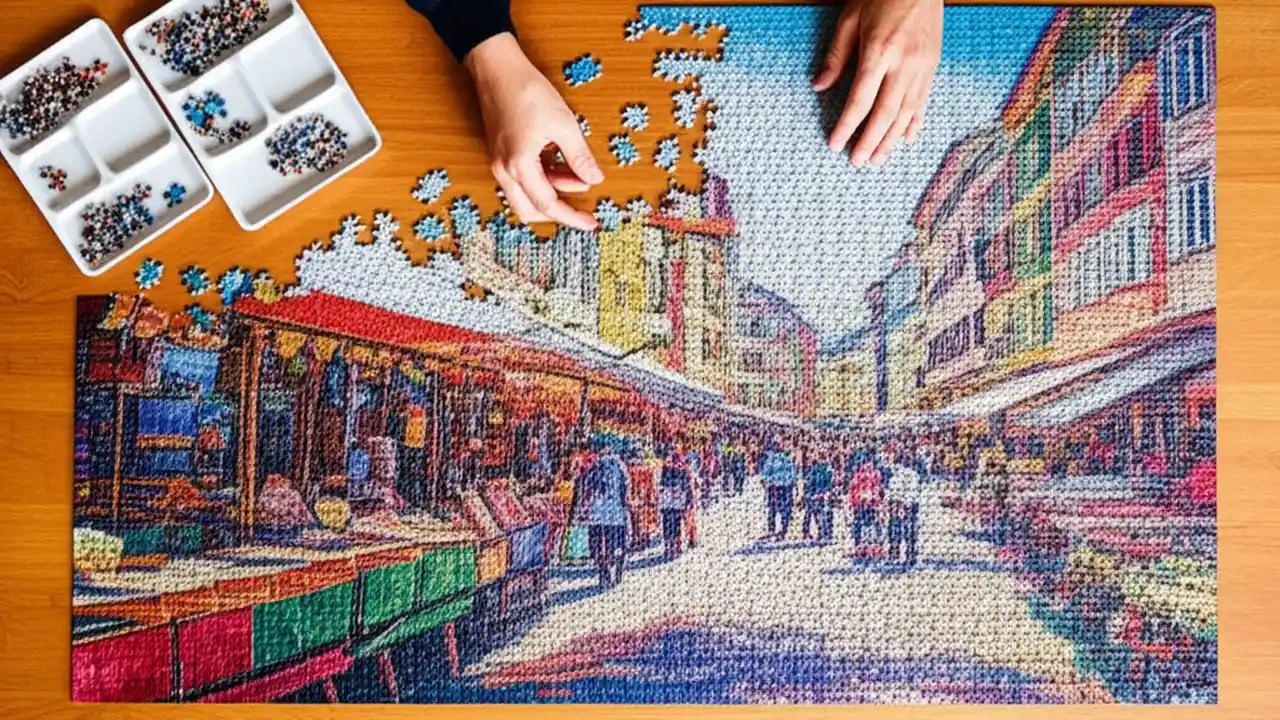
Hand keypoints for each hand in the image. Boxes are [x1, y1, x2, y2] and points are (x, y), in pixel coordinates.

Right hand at [465, 33, 602, 229]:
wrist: (498, 69)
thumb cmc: (528, 91)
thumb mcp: (563, 124)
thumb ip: (579, 156)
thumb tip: (595, 180)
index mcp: (519, 166)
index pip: (548, 204)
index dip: (571, 217)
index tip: (590, 224)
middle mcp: (504, 170)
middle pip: (531, 209)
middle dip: (558, 212)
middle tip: (583, 211)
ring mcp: (500, 163)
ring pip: (526, 196)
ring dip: (552, 192)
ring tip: (578, 175)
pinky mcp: (501, 154)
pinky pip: (521, 180)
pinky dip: (542, 180)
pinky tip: (561, 165)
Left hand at [812, 0, 942, 165]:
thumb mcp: (851, 18)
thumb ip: (836, 56)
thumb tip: (818, 86)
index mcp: (880, 51)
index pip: (861, 99)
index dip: (848, 125)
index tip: (836, 144)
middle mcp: (904, 63)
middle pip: (885, 113)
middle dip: (870, 141)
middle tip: (857, 162)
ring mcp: (923, 66)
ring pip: (906, 112)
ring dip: (891, 139)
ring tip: (878, 160)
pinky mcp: (933, 65)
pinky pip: (924, 100)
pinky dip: (915, 122)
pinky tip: (906, 140)